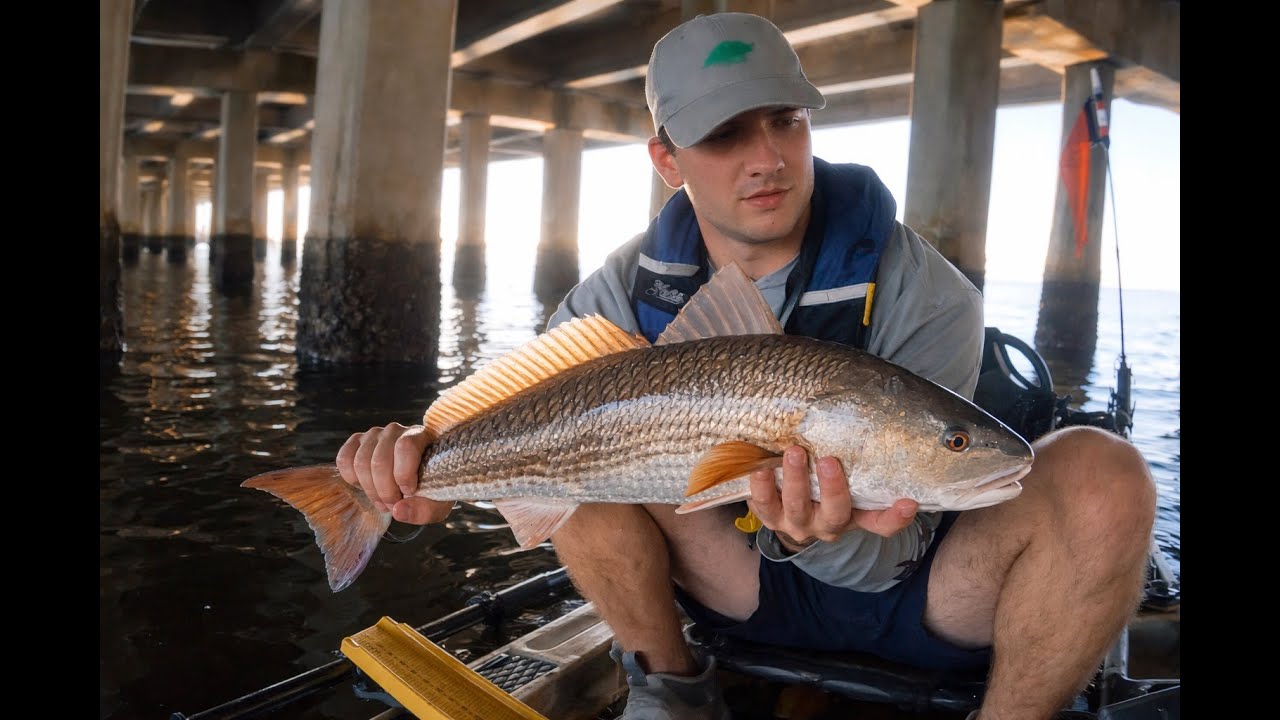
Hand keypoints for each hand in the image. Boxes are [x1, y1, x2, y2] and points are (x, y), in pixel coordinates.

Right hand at [335, 422, 453, 524]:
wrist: (417, 477)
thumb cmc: (430, 487)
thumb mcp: (437, 503)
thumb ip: (424, 510)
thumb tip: (397, 510)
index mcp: (421, 436)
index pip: (405, 447)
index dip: (403, 474)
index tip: (409, 492)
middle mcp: (396, 430)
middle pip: (380, 460)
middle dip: (384, 491)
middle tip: (393, 504)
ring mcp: (374, 434)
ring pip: (361, 463)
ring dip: (370, 489)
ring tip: (383, 501)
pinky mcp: (357, 441)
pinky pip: (344, 459)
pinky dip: (351, 478)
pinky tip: (366, 486)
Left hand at [747, 446, 918, 548]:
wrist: (788, 513)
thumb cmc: (824, 487)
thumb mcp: (846, 479)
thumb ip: (856, 461)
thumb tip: (870, 412)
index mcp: (853, 517)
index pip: (881, 524)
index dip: (897, 517)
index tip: (909, 502)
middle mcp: (827, 525)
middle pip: (834, 513)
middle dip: (832, 488)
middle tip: (829, 461)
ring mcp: (797, 523)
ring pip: (796, 507)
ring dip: (795, 480)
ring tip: (793, 452)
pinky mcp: (769, 518)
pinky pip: (763, 505)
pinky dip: (761, 486)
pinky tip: (760, 467)